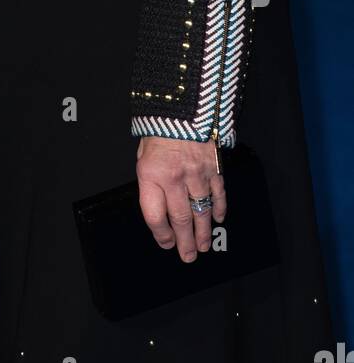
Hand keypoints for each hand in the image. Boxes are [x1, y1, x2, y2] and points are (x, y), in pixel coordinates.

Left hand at [136, 135, 226, 262]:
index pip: (154, 215)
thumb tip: (159, 211)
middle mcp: (175, 177)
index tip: (165, 243)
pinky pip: (218, 194)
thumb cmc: (158, 132)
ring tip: (203, 246)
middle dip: (184, 241)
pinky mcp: (214, 167)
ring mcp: (197, 173)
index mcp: (152, 174)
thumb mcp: (143, 156)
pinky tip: (218, 220)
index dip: (160, 234)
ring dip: (203, 232)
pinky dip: (219, 209)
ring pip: (202, 211)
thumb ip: (151, 183)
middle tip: (188, 256)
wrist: (181, 106)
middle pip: (180, 219)